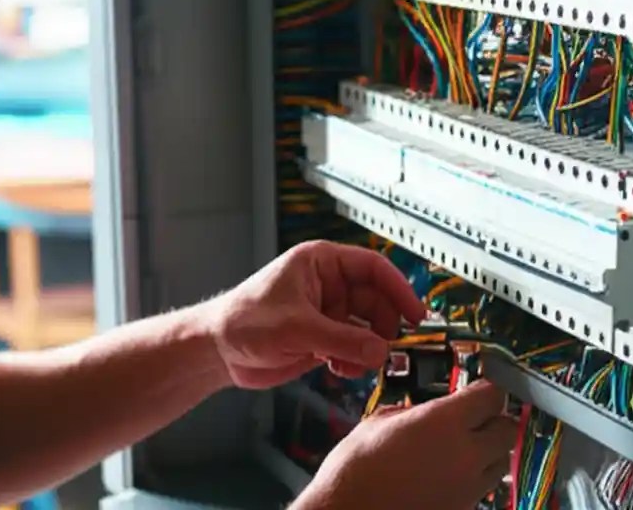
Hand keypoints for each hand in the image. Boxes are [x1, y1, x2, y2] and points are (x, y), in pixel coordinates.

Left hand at [206, 240, 425, 388]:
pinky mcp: (322, 339)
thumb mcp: (295, 328)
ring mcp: (327, 314)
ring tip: (355, 363)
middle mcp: (328, 286)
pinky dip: (354, 361)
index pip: (373, 267)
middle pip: (376, 301)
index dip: (398, 288)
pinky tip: (341, 370)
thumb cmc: (242, 320)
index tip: (415, 313)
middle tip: (385, 348)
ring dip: (367, 348)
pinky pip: (354, 348)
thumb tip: (380, 350)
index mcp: (321, 263)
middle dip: (383, 327)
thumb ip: (341, 340)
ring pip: (367, 329)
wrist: (217, 351)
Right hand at [292, 381, 515, 509]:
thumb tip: (427, 410)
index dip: (489, 388)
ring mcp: (467, 488)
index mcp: (445, 423)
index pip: (492, 396)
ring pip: (500, 462)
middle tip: (476, 415)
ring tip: (461, 447)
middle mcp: (465, 455)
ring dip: (488, 450)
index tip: (483, 385)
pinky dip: (473, 478)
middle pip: (507, 430)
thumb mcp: (380, 421)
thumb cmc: (355, 469)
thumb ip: (414, 411)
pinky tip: (446, 473)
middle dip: (495, 419)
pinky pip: (481, 487)